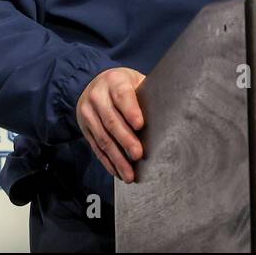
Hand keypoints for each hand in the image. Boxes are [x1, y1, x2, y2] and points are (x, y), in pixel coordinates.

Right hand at [76, 67, 145, 182]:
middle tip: (138, 154)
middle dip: (125, 140)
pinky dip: (108, 162)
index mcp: (113, 81)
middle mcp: (97, 96)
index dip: (131, 111)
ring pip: (103, 138)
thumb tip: (170, 112)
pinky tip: (118, 172)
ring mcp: (88, 114)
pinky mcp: (85, 129)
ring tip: (129, 173)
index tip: (140, 125)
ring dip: (117, 158)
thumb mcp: (133, 81)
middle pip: (111, 121)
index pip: (122, 96)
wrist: (95, 85)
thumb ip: (146, 94)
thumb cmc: (123, 85)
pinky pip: (96, 148)